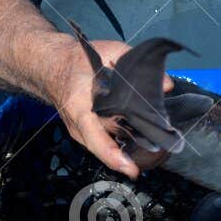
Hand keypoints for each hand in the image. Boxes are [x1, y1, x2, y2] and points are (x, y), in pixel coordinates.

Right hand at [52, 39, 172, 178]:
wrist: (53, 65)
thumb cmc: (80, 60)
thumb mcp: (109, 51)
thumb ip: (137, 66)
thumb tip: (166, 85)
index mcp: (80, 109)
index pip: (95, 138)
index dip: (114, 156)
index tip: (132, 170)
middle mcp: (80, 127)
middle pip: (107, 148)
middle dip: (131, 155)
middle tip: (159, 153)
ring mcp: (81, 133)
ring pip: (109, 148)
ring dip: (130, 151)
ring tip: (156, 150)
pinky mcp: (87, 134)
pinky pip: (107, 143)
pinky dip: (124, 144)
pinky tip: (144, 142)